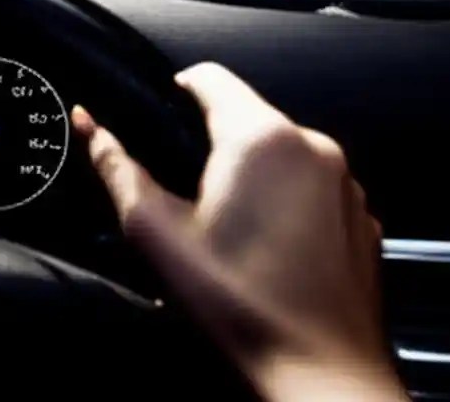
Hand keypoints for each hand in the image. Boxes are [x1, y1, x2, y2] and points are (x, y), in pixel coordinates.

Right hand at [71, 63, 406, 401]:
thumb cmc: (241, 308)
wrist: (318, 373)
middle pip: (247, 117)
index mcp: (259, 138)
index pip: (210, 76)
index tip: (160, 112)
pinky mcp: (361, 218)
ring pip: (282, 156)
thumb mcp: (156, 232)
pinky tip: (263, 252)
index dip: (176, 89)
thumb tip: (88, 125)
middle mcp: (312, 148)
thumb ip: (116, 167)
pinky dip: (285, 206)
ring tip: (226, 234)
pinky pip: (314, 190)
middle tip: (185, 198)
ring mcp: (345, 184)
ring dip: (251, 177)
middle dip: (212, 147)